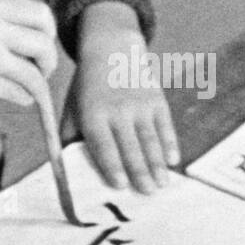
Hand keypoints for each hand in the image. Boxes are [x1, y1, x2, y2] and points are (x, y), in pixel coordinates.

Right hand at [0, 0, 56, 126]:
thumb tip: (32, 32)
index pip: (39, 14)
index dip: (48, 32)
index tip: (43, 43)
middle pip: (43, 44)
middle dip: (48, 61)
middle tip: (42, 70)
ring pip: (34, 74)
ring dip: (38, 85)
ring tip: (31, 89)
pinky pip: (18, 92)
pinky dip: (25, 98)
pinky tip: (18, 97)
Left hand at [62, 2, 179, 193]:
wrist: (111, 50)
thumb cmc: (87, 90)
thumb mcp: (72, 109)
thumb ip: (70, 139)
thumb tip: (73, 173)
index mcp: (93, 114)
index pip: (103, 144)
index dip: (112, 165)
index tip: (120, 185)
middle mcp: (117, 109)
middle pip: (130, 145)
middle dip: (140, 171)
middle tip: (147, 193)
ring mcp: (140, 104)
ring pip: (150, 138)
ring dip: (157, 163)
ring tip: (162, 184)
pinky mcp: (156, 100)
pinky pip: (165, 125)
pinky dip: (170, 143)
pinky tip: (173, 160)